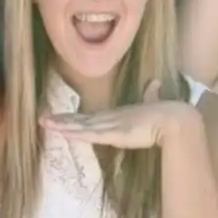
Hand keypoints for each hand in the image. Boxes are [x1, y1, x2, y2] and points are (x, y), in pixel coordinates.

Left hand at [39, 80, 192, 148]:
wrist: (174, 118)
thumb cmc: (167, 112)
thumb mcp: (155, 103)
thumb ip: (152, 95)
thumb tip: (155, 82)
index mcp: (118, 114)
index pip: (92, 117)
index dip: (75, 118)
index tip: (61, 118)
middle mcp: (111, 118)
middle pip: (81, 120)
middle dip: (62, 120)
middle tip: (43, 119)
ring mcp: (111, 125)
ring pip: (81, 126)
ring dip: (63, 125)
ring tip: (44, 123)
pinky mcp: (114, 133)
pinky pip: (90, 134)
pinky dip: (75, 133)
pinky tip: (62, 132)